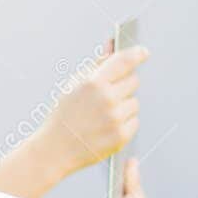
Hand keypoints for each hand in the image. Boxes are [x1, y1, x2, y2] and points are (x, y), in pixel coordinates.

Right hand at [37, 44, 147, 174]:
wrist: (54, 150)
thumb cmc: (62, 117)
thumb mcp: (72, 86)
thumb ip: (96, 66)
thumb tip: (112, 47)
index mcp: (92, 83)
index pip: (124, 61)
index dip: (136, 54)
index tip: (143, 52)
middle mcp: (107, 99)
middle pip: (133, 81)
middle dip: (123, 86)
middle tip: (108, 96)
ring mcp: (115, 118)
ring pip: (135, 102)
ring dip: (124, 106)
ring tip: (103, 116)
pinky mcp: (121, 136)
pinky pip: (134, 121)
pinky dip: (124, 123)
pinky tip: (106, 127)